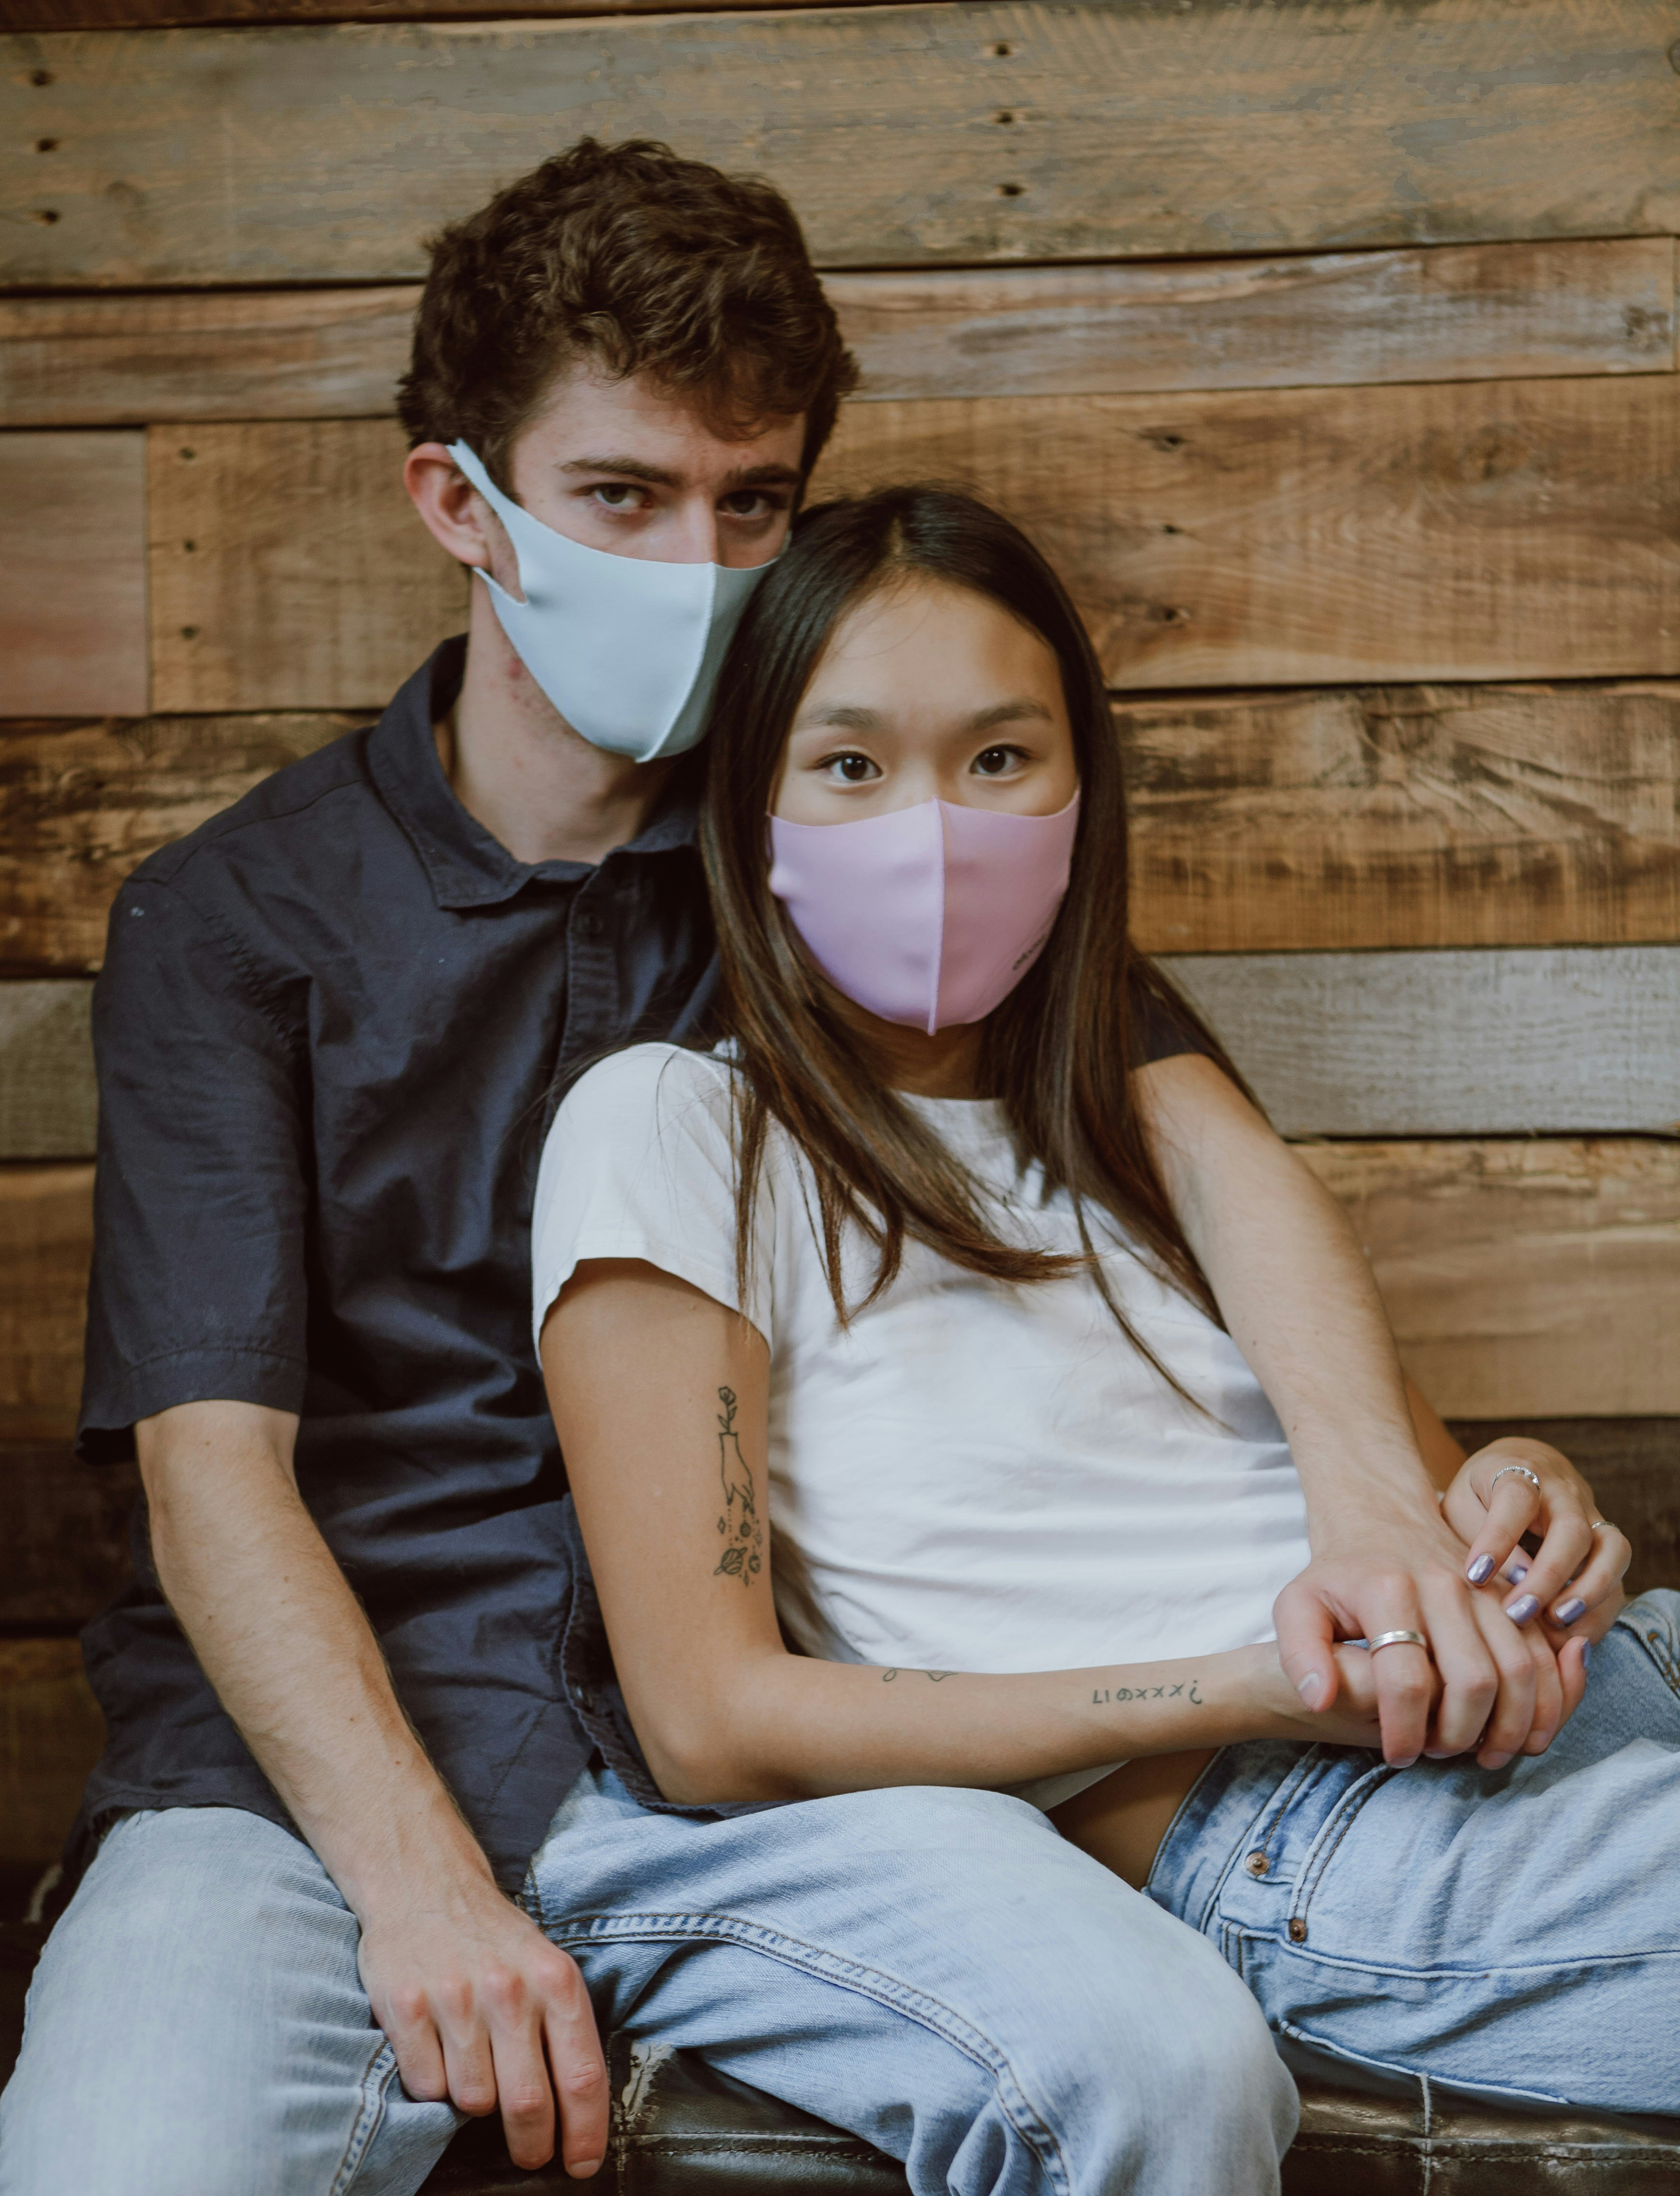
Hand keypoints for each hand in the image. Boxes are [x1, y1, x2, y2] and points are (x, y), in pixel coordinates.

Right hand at [356, 1867, 606, 2175]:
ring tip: (473, 2065)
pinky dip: (433, 2085)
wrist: (425, 1883)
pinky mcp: (405, 2007)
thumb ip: (563, 2029)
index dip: (586, 2132)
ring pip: (473, 2101)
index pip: (581, 2075)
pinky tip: (436, 2050)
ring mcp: (455, 1999)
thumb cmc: (493, 1938)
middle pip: (529, 2102)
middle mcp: (508, 1989)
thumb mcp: (545, 1966)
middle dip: (532, 2143)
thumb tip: (581, 2112)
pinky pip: (426, 2086)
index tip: (582, 2164)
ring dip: (476, 2101)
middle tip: (531, 2152)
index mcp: (554, 1979)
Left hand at [1273, 1489, 1569, 1770]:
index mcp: (1389, 1590)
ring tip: (1484, 1755)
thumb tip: (1319, 1701)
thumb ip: (1300, 1653)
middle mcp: (1445, 1586)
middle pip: (1474, 1680)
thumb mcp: (1298, 1605)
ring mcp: (1485, 1589)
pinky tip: (1526, 1732)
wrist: (1380, 1518)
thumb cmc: (1337, 1575)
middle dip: (1460, 1733)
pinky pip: (1545, 1654)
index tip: (1397, 1756)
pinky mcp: (1512, 1597)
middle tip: (1438, 1753)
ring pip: (1520, 1670)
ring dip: (1510, 1726)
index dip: (1405, 1731)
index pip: (1407, 1680)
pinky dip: (1548, 1700)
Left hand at [1445, 1438, 1629, 1642]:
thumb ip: (1478, 1535)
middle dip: (1548, 1576)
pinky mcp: (1608, 1545)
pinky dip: (1600, 1611)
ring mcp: (1593, 1517)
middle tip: (1518, 1612)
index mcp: (1520, 1473)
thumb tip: (1515, 1580)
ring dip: (1589, 1593)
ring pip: (1613, 1550)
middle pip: (1572, 1529)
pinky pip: (1619, 1578)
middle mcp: (1565, 1492)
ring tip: (1555, 1624)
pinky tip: (1571, 1636)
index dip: (1499, 1538)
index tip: (1476, 1576)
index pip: (1517, 1498)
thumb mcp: (1462, 1504)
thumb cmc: (1480, 1495)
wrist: (1519, 1467)